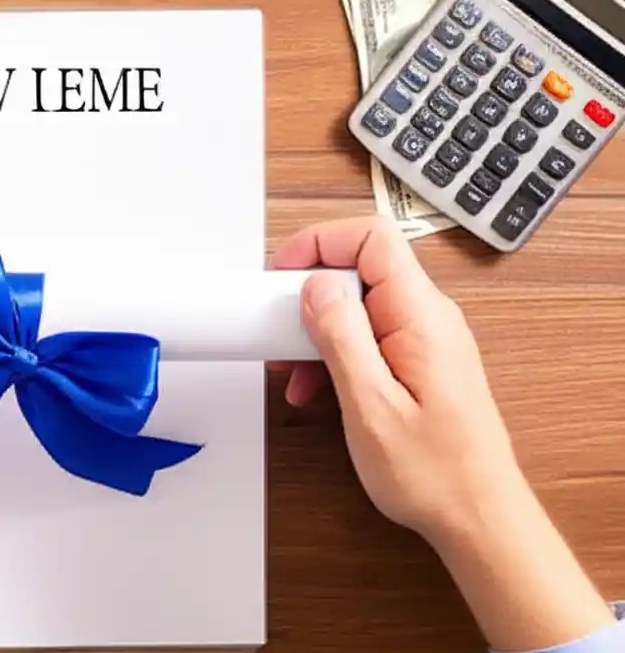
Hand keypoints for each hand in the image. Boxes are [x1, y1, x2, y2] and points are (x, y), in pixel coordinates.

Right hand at [272, 216, 611, 650]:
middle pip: (360, 268)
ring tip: (294, 370)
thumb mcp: (371, 405)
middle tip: (280, 330)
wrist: (477, 518)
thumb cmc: (435, 473)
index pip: (373, 238)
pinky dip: (334, 353)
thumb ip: (342, 337)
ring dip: (317, 330)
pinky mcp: (418, 361)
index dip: (321, 242)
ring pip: (359, 305)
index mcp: (421, 317)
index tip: (283, 274)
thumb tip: (317, 287)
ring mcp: (425, 339)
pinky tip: (315, 387)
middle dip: (310, 295)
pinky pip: (369, 336)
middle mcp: (429, 318)